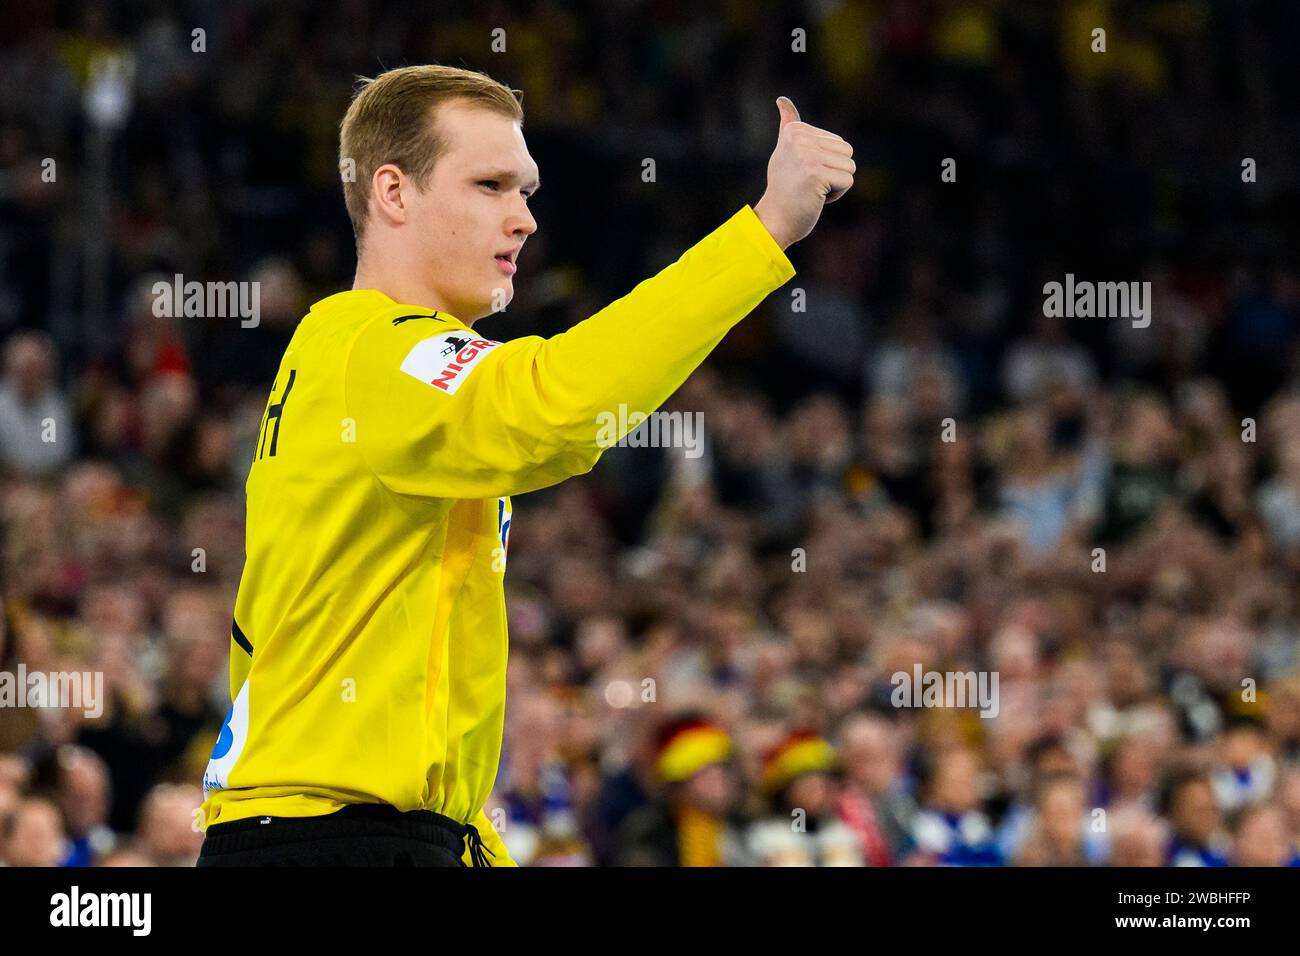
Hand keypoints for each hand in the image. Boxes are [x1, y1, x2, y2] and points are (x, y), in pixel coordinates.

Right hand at [753, 97, 854, 249]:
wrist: (774, 220)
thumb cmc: (783, 188)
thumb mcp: (785, 151)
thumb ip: (788, 125)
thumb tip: (782, 99)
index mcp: (795, 130)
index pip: (838, 143)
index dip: (827, 163)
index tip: (803, 172)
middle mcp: (800, 138)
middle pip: (847, 153)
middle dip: (834, 173)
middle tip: (808, 183)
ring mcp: (808, 156)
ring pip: (849, 167)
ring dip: (835, 184)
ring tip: (811, 189)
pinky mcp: (816, 174)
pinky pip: (847, 181)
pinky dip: (835, 195)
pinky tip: (814, 198)